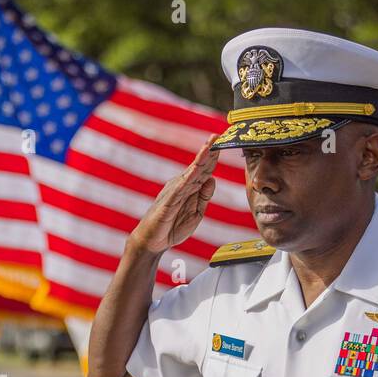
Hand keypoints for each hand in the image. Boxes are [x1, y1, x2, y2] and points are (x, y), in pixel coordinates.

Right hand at [129, 137, 219, 253]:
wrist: (153, 241)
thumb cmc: (172, 226)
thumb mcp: (196, 213)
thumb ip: (204, 197)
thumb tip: (212, 179)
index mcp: (190, 188)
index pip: (205, 170)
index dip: (214, 157)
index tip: (224, 143)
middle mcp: (182, 185)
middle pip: (199, 166)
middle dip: (210, 151)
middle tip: (218, 135)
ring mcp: (175, 191)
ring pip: (191, 172)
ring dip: (201, 158)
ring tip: (210, 144)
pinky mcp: (169, 200)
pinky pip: (181, 187)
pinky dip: (189, 177)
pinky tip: (196, 168)